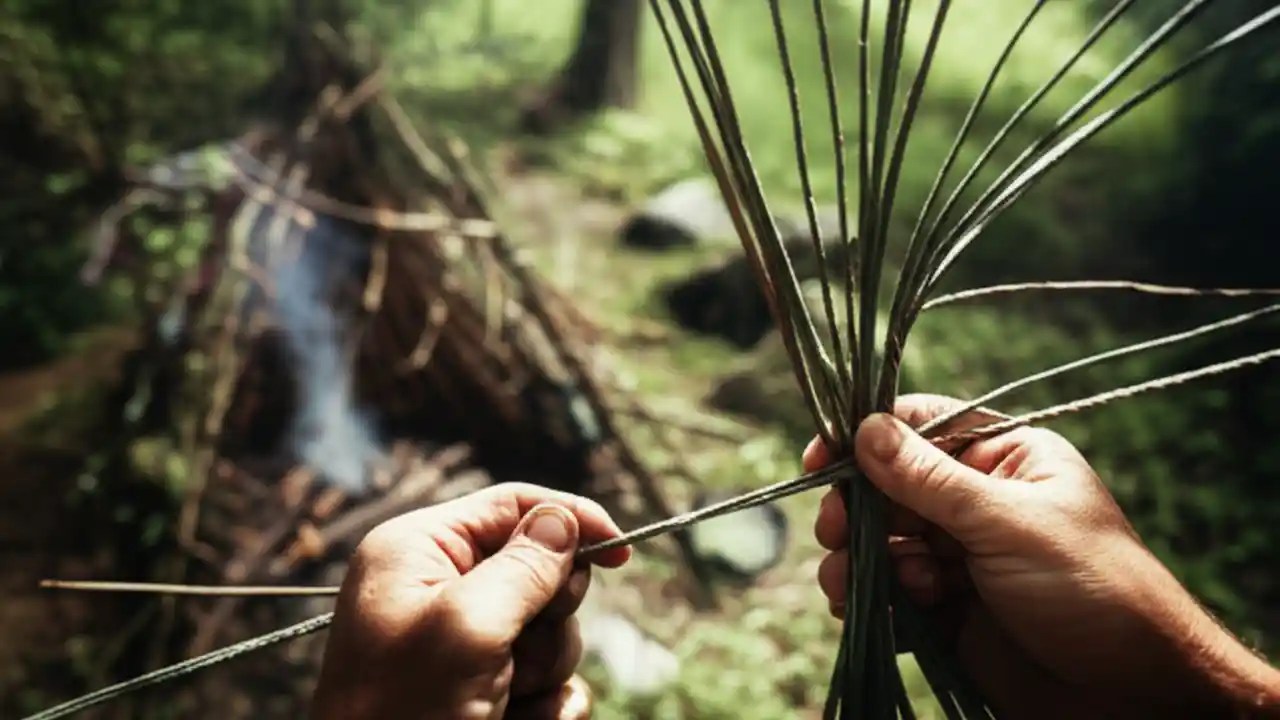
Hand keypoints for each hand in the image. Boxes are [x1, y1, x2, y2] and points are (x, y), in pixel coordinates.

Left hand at [311, 483, 630, 719]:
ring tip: (504, 699)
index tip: (622, 553)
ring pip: (552, 630)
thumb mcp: (466, 626)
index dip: (570, 519)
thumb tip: (562, 519)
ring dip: (545, 668)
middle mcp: (442, 587)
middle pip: (543, 570)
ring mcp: (466, 642)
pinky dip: (547, 705)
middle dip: (548, 616)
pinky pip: (551, 680)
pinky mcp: (485, 687)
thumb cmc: (401, 711)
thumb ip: (523, 567)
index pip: (512, 505)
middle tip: (516, 651)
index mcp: (420, 550)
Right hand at [808, 394, 1279, 718]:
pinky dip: (869, 599)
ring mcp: (960, 559)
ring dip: (857, 559)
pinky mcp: (947, 612)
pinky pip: (889, 594)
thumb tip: (865, 428)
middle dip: (856, 509)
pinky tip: (866, 609)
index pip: (922, 427)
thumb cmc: (1094, 589)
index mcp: (1005, 460)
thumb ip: (930, 480)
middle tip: (836, 532)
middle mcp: (977, 503)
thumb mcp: (1009, 523)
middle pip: (889, 488)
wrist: (1136, 696)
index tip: (820, 457)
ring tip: (849, 583)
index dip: (868, 436)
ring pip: (882, 543)